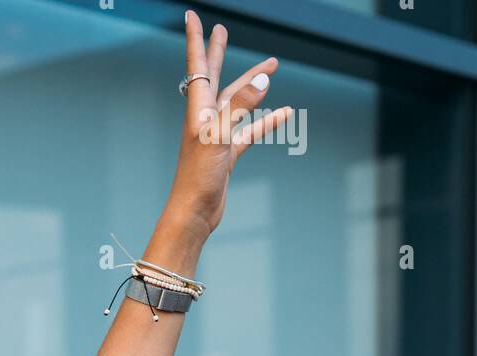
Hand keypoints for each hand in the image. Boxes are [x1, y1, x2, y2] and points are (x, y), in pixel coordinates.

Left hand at [166, 10, 293, 239]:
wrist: (193, 214)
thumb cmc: (197, 178)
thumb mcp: (218, 138)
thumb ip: (239, 107)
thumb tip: (263, 79)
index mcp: (198, 110)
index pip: (198, 67)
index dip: (196, 41)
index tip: (193, 16)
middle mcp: (205, 119)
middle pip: (215, 77)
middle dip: (219, 53)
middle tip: (222, 29)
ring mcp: (217, 136)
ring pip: (237, 102)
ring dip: (253, 84)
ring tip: (273, 65)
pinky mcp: (227, 155)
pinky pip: (250, 131)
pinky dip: (266, 121)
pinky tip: (284, 113)